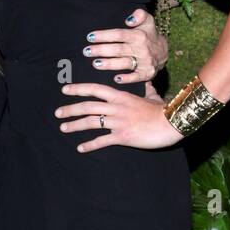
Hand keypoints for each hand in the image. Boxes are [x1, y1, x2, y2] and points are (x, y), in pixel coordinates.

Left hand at [55, 82, 182, 151]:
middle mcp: (116, 107)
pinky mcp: (122, 136)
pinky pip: (102, 141)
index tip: (65, 90)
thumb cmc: (163, 109)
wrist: (171, 122)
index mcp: (120, 96)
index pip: (95, 89)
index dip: (78, 89)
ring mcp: (118, 122)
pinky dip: (89, 145)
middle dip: (70, 109)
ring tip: (63, 128)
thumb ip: (146, 88)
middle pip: (87, 106)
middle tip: (57, 113)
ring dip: (74, 125)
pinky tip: (80, 148)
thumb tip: (148, 81)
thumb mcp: (153, 95)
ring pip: (90, 122)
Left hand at [81, 8, 167, 82]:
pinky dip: (127, 79)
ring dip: (109, 64)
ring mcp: (144, 62)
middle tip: (86, 51)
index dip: (104, 36)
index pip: (119, 35)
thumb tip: (129, 19)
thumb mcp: (147, 21)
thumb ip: (140, 15)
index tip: (90, 37)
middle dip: (101, 50)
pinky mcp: (147, 73)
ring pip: (124, 63)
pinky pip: (136, 77)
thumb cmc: (148, 34)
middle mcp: (142, 49)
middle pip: (118, 50)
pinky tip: (116, 79)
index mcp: (139, 35)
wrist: (163, 52)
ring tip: (95, 63)